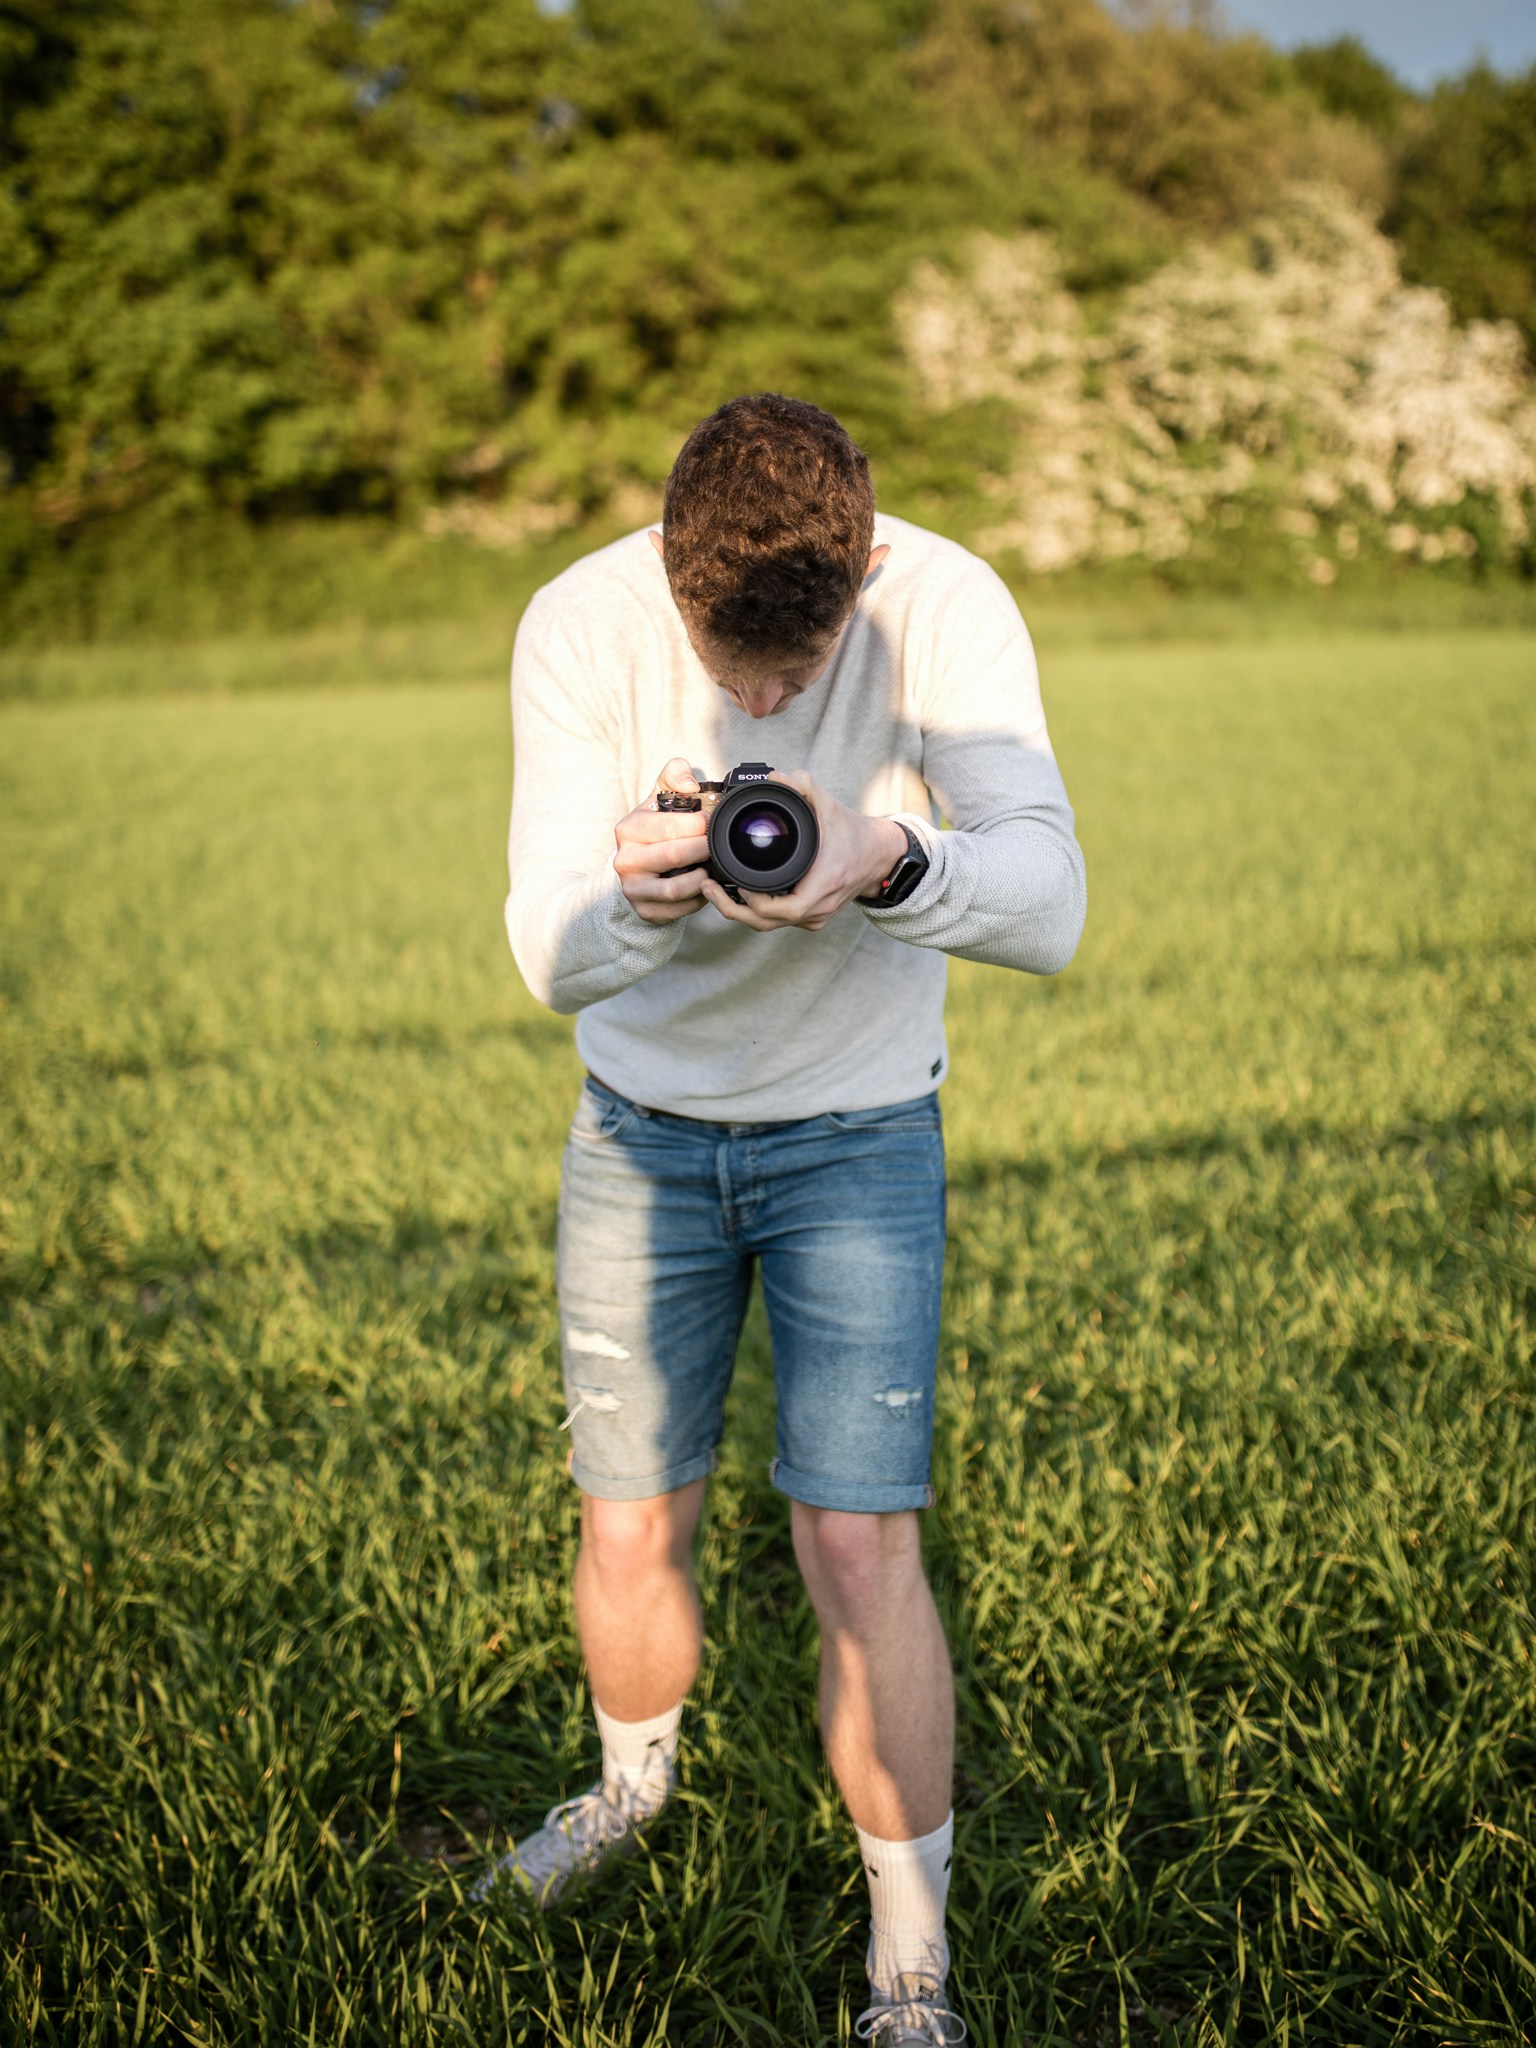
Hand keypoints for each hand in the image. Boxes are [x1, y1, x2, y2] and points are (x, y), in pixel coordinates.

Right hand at [614, 758, 712, 924]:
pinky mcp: (644, 911)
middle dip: (703, 850)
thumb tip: (690, 785)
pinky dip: (697, 900)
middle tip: (717, 846)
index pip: (668, 826)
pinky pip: (678, 910)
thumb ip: (674, 774)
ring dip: (701, 878)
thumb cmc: (655, 829)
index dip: (698, 824)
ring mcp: (633, 889)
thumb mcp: (661, 796)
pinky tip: (702, 886)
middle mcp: (625, 860)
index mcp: (628, 829)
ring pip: (675, 889)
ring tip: (710, 867)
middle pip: (674, 856)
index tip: (711, 822)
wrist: (638, 866)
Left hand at [700, 771, 907, 933]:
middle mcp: (820, 907)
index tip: (736, 886)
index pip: (785, 909)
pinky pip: (779, 921)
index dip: (755, 904)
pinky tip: (738, 896)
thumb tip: (774, 775)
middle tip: (709, 888)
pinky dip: (757, 912)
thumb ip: (803, 785)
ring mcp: (817, 916)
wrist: (879, 855)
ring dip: (742, 913)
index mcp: (824, 883)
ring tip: (716, 892)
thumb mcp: (829, 804)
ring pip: (771, 925)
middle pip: (769, 924)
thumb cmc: (853, 832)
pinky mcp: (813, 917)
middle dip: (734, 910)